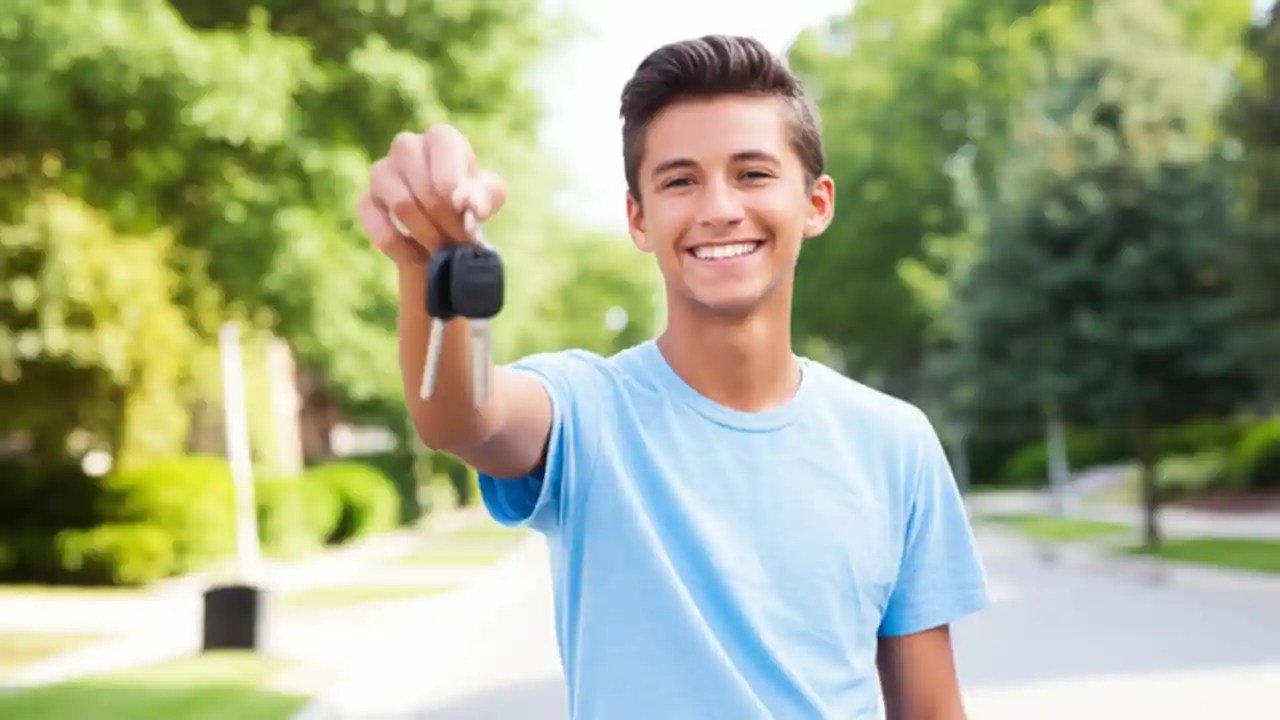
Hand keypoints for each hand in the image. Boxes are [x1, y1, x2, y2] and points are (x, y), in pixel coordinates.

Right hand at [357, 124, 507, 266]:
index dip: (457, 196)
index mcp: (441, 138)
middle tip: (460, 241)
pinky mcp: (365, 201)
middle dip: (447, 223)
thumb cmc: (467, 203)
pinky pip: (382, 230)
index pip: (445, 164)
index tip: (470, 219)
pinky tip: (419, 254)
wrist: (441, 227)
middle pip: (427, 190)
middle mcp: (407, 146)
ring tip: (443, 248)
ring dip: (428, 235)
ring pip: (403, 206)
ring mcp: (381, 171)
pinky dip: (405, 250)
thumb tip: (472, 207)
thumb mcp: (488, 197)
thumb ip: (485, 196)